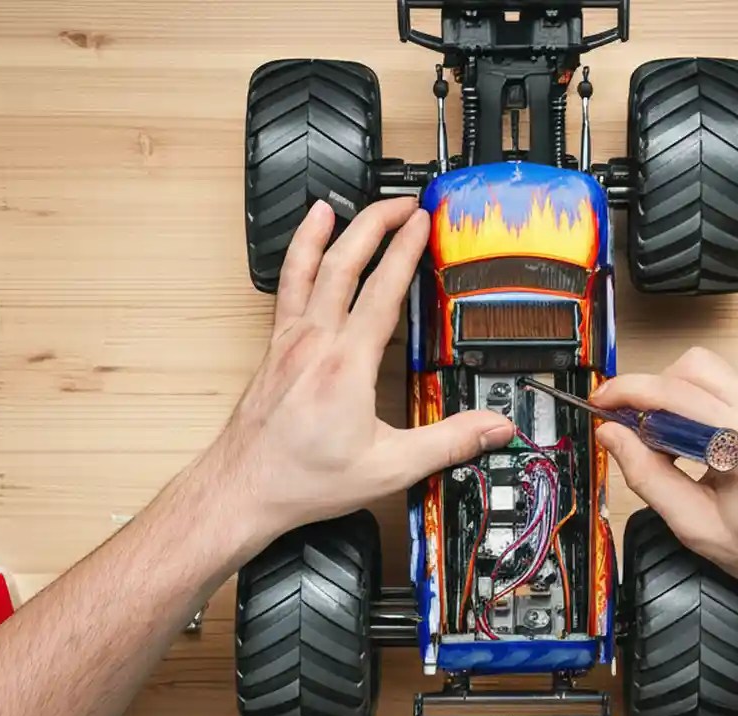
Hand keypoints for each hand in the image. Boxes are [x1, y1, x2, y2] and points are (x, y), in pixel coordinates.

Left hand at [202, 198, 513, 539]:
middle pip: (345, 264)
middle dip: (376, 224)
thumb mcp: (389, 468)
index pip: (383, 290)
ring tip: (346, 203)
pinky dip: (298, 256)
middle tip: (403, 204)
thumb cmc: (303, 479)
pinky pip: (287, 287)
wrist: (243, 489)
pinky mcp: (274, 347)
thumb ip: (448, 443)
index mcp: (347, 364)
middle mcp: (315, 342)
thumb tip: (494, 428)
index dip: (406, 250)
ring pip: (310, 268)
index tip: (424, 223)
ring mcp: (290, 340)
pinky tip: (306, 242)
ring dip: (333, 232)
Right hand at [593, 347, 737, 598]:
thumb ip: (647, 477)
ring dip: (684, 396)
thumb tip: (613, 438)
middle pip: (692, 366)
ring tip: (676, 442)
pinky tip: (710, 445)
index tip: (603, 402)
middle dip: (655, 389)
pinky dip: (713, 407)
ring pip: (716, 372)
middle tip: (637, 425)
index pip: (671, 392)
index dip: (626, 391)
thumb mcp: (698, 527)